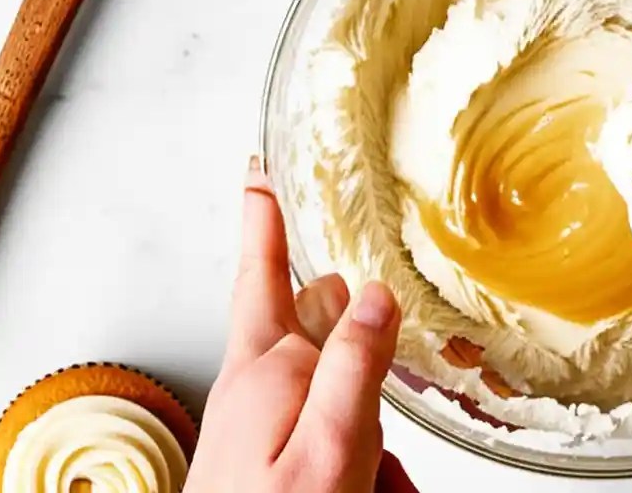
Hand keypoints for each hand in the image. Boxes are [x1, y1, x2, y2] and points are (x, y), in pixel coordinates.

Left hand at [184, 160, 417, 491]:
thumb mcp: (332, 447)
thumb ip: (354, 366)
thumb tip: (372, 294)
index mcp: (268, 369)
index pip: (270, 274)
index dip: (263, 221)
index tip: (256, 171)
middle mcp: (258, 385)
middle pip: (319, 331)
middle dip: (355, 342)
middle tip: (374, 353)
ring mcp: (262, 421)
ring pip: (340, 393)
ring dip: (370, 431)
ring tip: (375, 487)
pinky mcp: (270, 452)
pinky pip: (332, 435)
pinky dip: (362, 459)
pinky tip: (372, 492)